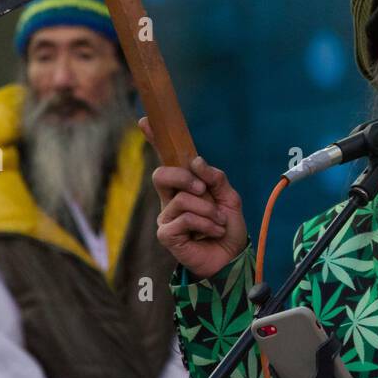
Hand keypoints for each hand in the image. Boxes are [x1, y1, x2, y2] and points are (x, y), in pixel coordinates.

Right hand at [139, 116, 248, 279]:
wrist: (232, 256)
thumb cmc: (227, 227)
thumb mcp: (229, 197)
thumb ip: (215, 178)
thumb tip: (196, 162)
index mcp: (184, 187)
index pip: (166, 161)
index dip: (154, 141)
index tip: (145, 121)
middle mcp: (170, 200)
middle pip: (162, 174)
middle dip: (185, 178)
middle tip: (204, 190)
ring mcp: (166, 218)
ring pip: (181, 199)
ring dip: (207, 209)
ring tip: (218, 221)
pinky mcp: (166, 235)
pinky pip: (183, 219)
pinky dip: (205, 223)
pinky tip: (213, 231)